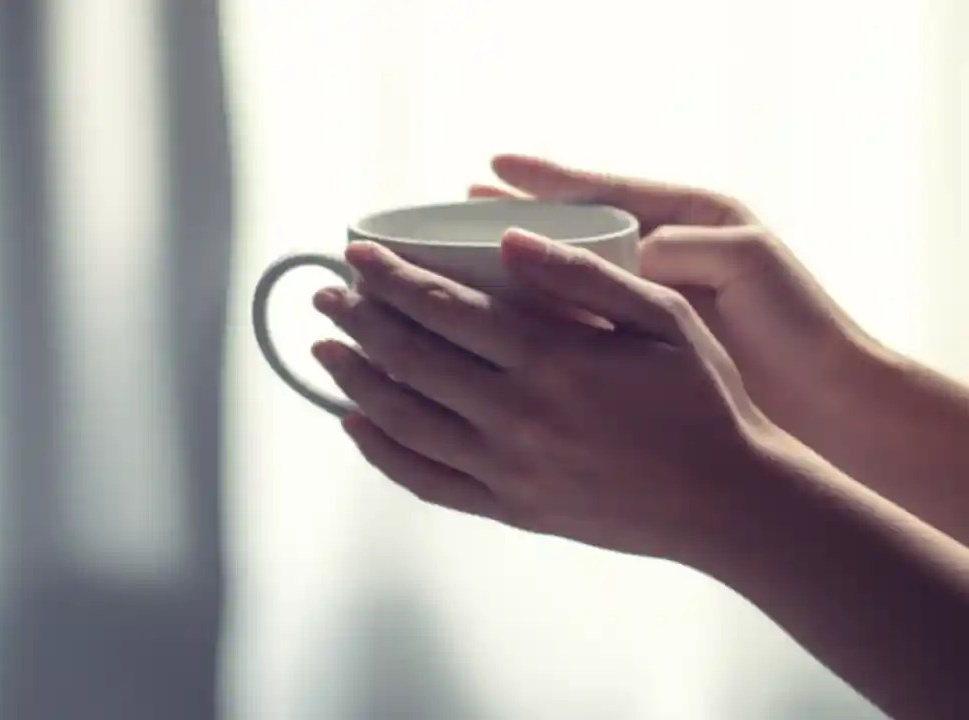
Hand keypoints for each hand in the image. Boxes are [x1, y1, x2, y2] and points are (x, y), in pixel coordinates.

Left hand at [311, 233, 777, 561]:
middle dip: (358, 320)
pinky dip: (381, 451)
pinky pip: (425, 480)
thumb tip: (505, 237)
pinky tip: (356, 426)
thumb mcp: (663, 318)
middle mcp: (516, 416)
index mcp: (551, 360)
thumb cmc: (704, 401)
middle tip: (326, 294)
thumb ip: (580, 276)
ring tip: (324, 351)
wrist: (730, 502)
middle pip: (409, 359)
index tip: (356, 254)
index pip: (443, 307)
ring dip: (353, 380)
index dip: (390, 277)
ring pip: (403, 419)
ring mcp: (508, 469)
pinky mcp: (510, 509)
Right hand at [473, 154, 872, 432]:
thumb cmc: (794, 323)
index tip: (496, 169)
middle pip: (574, 227)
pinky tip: (499, 322)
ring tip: (461, 263)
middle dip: (518, 218)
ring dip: (519, 269)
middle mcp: (660, 256)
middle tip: (461, 209)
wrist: (829, 401)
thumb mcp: (739, 260)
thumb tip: (601, 252)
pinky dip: (540, 318)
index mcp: (689, 217)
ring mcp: (647, 304)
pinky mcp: (641, 347)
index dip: (548, 180)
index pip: (603, 189)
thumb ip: (674, 243)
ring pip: (567, 276)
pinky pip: (578, 323)